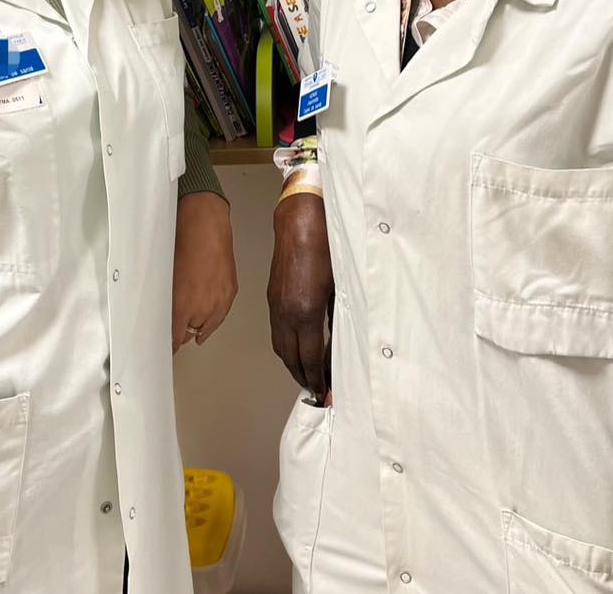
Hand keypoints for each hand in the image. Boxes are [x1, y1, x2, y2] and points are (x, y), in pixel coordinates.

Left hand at [172, 191, 237, 351]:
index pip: (174, 338)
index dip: (168, 343)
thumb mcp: (165, 276)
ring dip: (198, 325)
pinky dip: (213, 316)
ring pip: (207, 327)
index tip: (164, 345)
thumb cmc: (182, 241)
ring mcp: (219, 302)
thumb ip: (165, 302)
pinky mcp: (231, 293)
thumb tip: (162, 315)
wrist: (205, 223)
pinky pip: (220, 315)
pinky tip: (207, 315)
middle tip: (174, 329)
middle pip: (189, 334)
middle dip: (181, 331)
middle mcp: (202, 308)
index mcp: (182, 305)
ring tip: (191, 325)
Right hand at [268, 192, 333, 400]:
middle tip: (318, 390)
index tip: (326, 392)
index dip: (318, 379)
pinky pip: (276, 331)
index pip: (310, 358)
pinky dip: (286, 346)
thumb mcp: (340, 286)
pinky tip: (297, 347)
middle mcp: (286, 313)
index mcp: (306, 312)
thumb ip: (338, 317)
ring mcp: (275, 305)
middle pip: (290, 358)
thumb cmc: (326, 247)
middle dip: (303, 377)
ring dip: (292, 364)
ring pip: (279, 346)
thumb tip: (341, 342)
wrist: (300, 221)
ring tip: (307, 374)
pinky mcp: (272, 297)